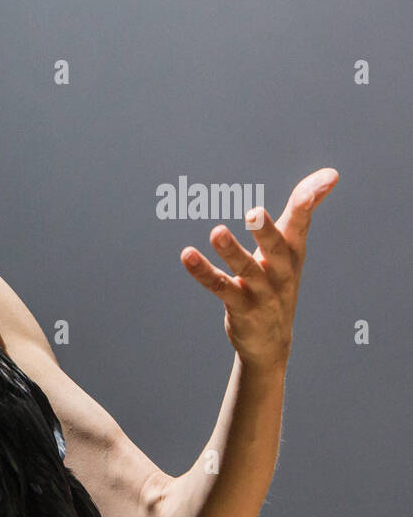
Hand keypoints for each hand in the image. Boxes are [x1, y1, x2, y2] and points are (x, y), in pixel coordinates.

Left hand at [180, 168, 337, 371]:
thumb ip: (299, 214)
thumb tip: (328, 174)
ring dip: (231, 251)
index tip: (330, 177)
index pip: (302, 222)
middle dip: (266, 231)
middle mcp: (281, 271)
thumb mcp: (291, 249)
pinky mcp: (242, 308)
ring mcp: (262, 292)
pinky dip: (204, 272)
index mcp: (293, 252)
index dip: (310, 200)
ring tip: (217, 232)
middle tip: (254, 212)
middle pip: (276, 248)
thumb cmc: (278, 283)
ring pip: (246, 270)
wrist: (271, 342)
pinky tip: (187, 255)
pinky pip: (221, 288)